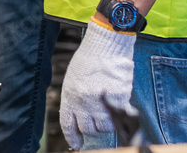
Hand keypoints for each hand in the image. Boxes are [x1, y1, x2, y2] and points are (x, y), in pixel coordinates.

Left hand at [59, 20, 135, 149]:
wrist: (106, 45)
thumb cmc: (89, 58)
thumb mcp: (73, 78)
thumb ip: (75, 98)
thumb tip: (78, 116)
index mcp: (70, 95)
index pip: (68, 125)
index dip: (73, 138)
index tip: (77, 144)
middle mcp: (84, 102)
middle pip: (88, 129)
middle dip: (91, 128)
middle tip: (96, 121)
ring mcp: (102, 102)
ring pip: (104, 127)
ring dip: (105, 122)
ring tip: (106, 110)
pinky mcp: (118, 100)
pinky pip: (118, 117)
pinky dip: (117, 115)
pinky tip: (116, 105)